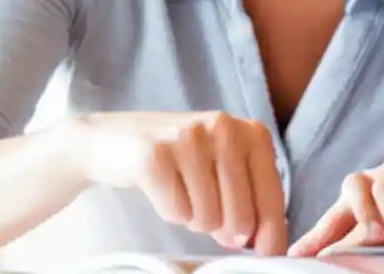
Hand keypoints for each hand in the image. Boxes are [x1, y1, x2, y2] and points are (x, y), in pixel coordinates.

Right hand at [62, 111, 287, 254]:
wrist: (111, 140)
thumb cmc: (179, 160)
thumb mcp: (223, 170)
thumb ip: (248, 201)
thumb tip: (264, 243)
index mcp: (253, 132)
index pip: (272, 196)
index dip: (271, 234)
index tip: (269, 254)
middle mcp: (225, 128)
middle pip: (242, 216)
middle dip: (225, 230)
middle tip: (206, 212)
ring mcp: (189, 138)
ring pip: (207, 219)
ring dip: (194, 218)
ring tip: (182, 191)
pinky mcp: (155, 155)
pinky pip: (176, 213)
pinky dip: (170, 212)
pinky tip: (163, 188)